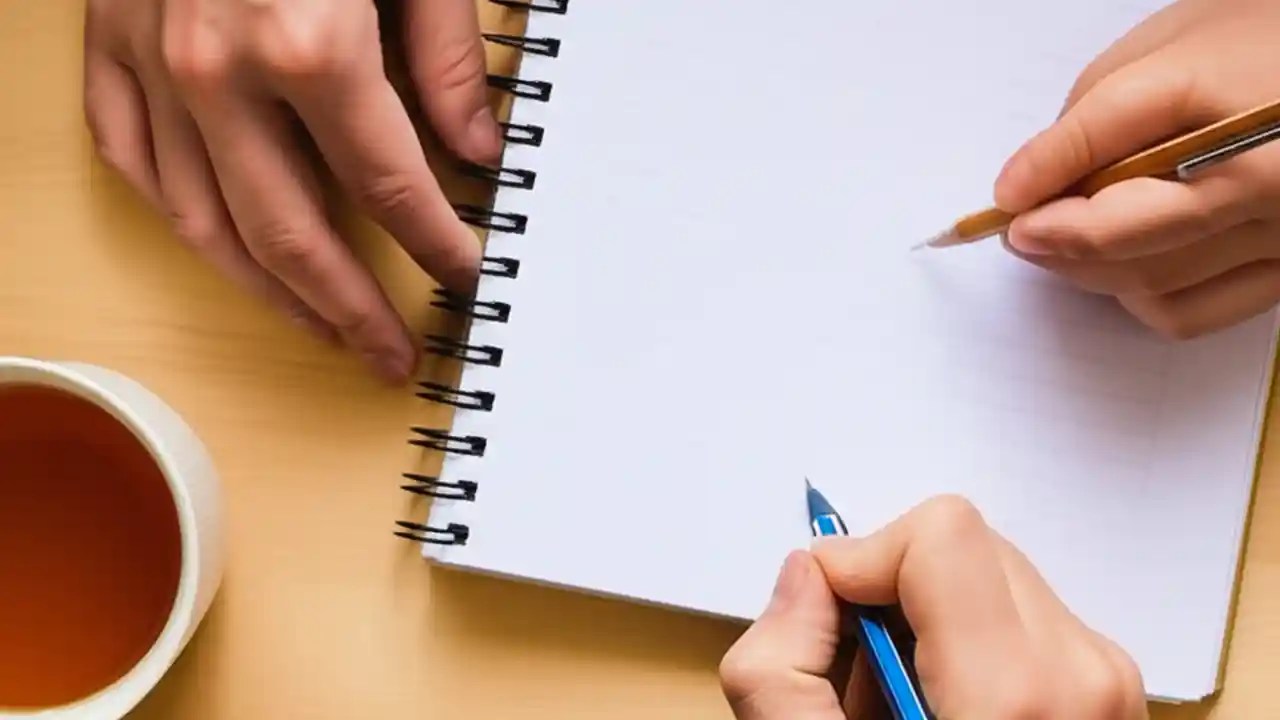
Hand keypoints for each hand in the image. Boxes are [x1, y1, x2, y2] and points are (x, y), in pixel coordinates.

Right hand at [83, 0, 499, 382]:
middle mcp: (220, 70)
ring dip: (269, 292)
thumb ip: (447, 56)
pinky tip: (223, 251)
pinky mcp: (107, 47)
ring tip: (321, 330)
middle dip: (355, 308)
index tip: (464, 277)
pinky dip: (179, 216)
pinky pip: (133, 162)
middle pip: (295, 235)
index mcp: (309, 43)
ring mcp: (152, 64)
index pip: (392, 187)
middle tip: (394, 355)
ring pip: (207, 222)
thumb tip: (475, 147)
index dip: (435, 245)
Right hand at [718, 496, 1146, 718]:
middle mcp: (1084, 678)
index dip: (861, 561)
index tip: (827, 617)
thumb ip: (779, 670)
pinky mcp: (1109, 691)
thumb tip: (806, 577)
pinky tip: (946, 716)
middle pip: (963, 546)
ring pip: (989, 575)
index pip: (940, 533)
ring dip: (927, 626)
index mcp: (1018, 697)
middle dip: (890, 597)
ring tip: (909, 712)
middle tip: (864, 683)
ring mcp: (1107, 686)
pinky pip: (1021, 617)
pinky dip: (968, 649)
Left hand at [994, 0, 1279, 338]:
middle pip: (1123, 229)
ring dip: (1082, 267)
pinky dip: (1137, 297)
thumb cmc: (1256, 48)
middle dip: (1051, 235)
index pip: (1109, 133)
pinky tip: (1122, 266)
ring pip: (1147, 279)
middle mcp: (1266, 174)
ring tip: (1057, 243)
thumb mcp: (1176, 40)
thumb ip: (1104, 107)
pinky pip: (1189, 313)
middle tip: (1016, 231)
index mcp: (1231, 96)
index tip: (1004, 196)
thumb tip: (1040, 179)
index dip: (1043, 170)